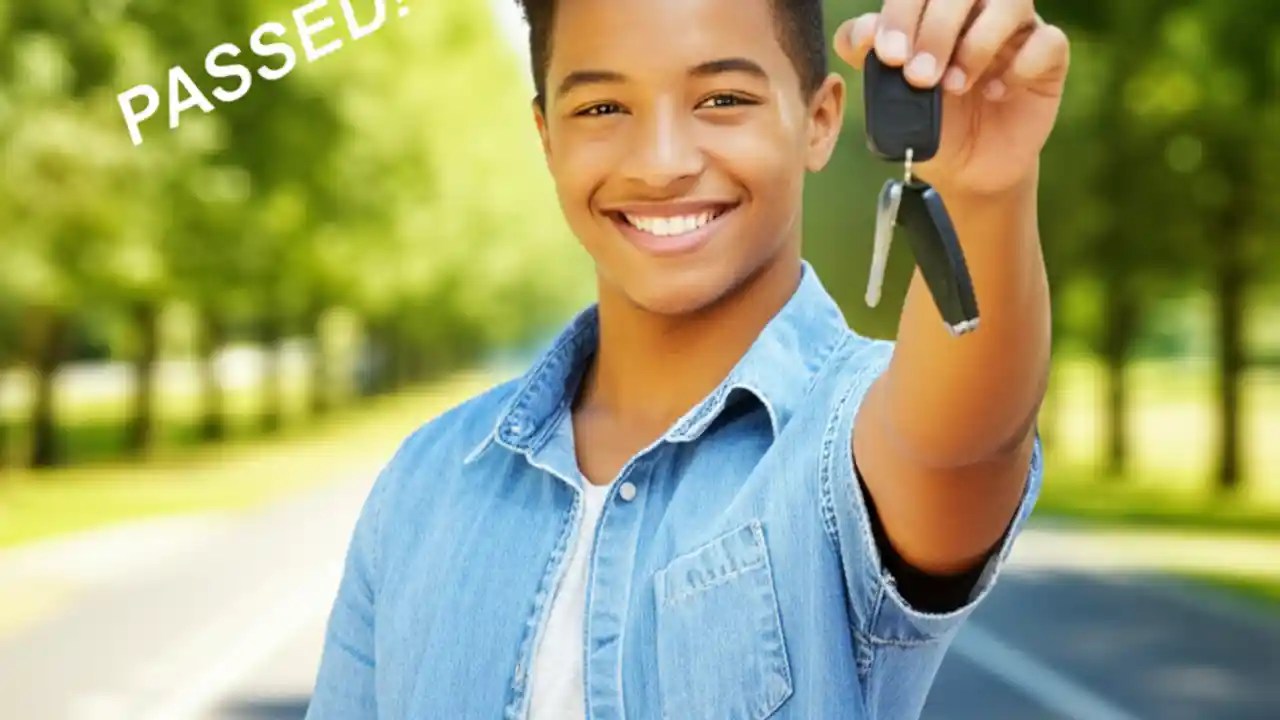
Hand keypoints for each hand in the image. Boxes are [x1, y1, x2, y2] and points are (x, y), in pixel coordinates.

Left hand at [835, 0, 1069, 197]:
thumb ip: (869, 56)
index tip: (890, 55)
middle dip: (937, 31)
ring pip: (1011, 2)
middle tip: (920, 76)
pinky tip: (996, 93)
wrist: (966, 165)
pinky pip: (1047, 42)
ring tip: (955, 86)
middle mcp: (978, 8)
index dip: (903, 13)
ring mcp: (1016, 28)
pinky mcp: (1048, 56)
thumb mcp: (890, 92)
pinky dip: (1019, 68)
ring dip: (977, 44)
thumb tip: (862, 33)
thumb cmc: (929, 118)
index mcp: (936, 7)